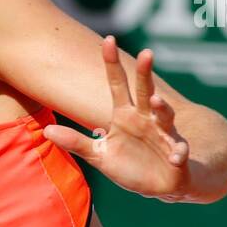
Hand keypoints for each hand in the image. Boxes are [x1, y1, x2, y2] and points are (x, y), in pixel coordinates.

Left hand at [42, 36, 190, 200]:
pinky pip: (179, 152)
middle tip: (146, 53)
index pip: (117, 84)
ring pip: (165, 116)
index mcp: (125, 115)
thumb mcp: (99, 155)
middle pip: (145, 91)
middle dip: (145, 73)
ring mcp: (164, 135)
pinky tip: (176, 157)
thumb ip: (75, 142)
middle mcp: (146, 119)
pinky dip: (178, 153)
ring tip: (157, 102)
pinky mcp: (177, 155)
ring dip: (162, 109)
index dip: (112, 64)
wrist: (158, 186)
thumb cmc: (129, 166)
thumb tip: (46, 130)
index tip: (108, 40)